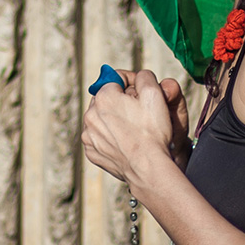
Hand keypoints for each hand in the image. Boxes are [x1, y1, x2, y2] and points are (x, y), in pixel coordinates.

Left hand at [81, 69, 187, 188]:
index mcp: (104, 96)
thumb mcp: (154, 94)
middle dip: (121, 102)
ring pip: (102, 119)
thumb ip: (144, 77)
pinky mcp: (91, 151)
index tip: (142, 94)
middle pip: (107, 99)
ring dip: (114, 120)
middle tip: (139, 114)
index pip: (116, 79)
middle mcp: (90, 114)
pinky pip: (99, 138)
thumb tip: (138, 76)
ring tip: (132, 130)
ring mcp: (89, 135)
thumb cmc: (152, 133)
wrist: (148, 168)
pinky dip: (110, 138)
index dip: (133, 84)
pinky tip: (124, 142)